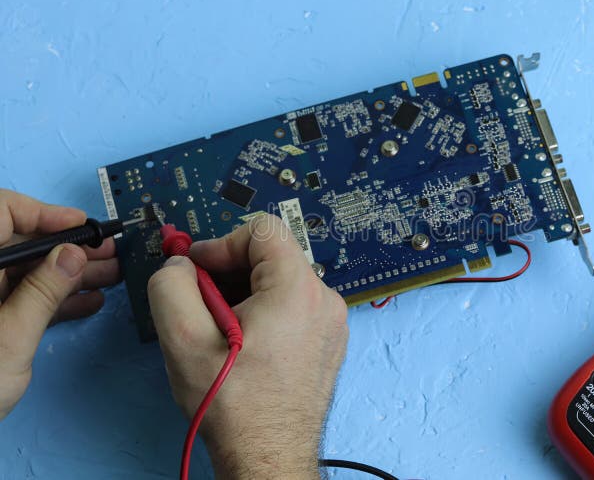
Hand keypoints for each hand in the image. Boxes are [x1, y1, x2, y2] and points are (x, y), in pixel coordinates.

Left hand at [0, 190, 119, 419]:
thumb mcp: (10, 338)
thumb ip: (42, 291)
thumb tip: (70, 254)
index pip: (0, 214)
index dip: (41, 213)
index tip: (80, 224)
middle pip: (19, 245)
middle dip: (67, 247)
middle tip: (106, 250)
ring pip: (26, 273)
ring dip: (69, 273)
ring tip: (110, 274)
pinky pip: (23, 298)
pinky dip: (55, 298)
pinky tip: (88, 301)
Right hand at [147, 214, 348, 479]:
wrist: (268, 456)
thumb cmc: (235, 406)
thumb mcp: (183, 339)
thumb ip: (171, 285)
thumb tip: (178, 264)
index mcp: (298, 289)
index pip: (262, 230)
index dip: (221, 242)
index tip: (197, 266)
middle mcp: (324, 301)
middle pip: (273, 255)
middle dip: (231, 270)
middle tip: (201, 299)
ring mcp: (330, 323)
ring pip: (282, 282)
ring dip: (245, 293)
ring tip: (220, 329)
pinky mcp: (327, 342)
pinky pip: (294, 307)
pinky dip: (265, 312)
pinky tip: (243, 343)